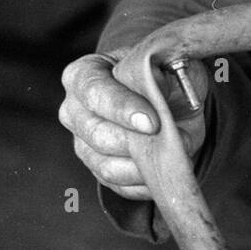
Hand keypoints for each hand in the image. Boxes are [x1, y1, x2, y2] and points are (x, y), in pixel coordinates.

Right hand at [59, 50, 209, 200]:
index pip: (95, 92)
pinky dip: (146, 182)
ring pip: (107, 166)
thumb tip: (161, 92)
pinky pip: (119, 186)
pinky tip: (166, 170)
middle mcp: (74, 111)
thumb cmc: (164, 74)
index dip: (122, 108)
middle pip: (97, 134)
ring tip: (176, 153)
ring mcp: (83, 144)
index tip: (153, 122)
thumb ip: (164, 74)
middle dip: (138, 142)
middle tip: (174, 140)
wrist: (169, 95)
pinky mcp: (99, 169)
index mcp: (83, 75)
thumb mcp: (170, 63)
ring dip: (146, 165)